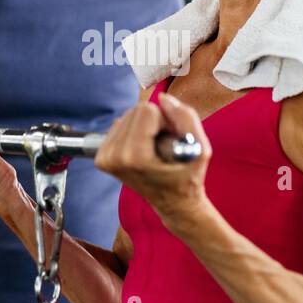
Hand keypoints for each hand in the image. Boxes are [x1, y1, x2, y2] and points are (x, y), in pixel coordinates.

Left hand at [95, 91, 211, 226]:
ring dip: (145, 127)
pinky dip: (134, 132)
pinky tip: (144, 149)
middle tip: (164, 144)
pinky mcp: (102, 158)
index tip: (172, 140)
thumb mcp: (200, 149)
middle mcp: (113, 158)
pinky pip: (119, 125)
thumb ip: (186, 118)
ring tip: (155, 148)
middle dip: (155, 122)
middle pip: (135, 111)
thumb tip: (163, 98)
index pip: (147, 110)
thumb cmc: (188, 178)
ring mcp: (105, 159)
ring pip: (127, 116)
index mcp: (134, 157)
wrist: (174, 203)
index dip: (166, 121)